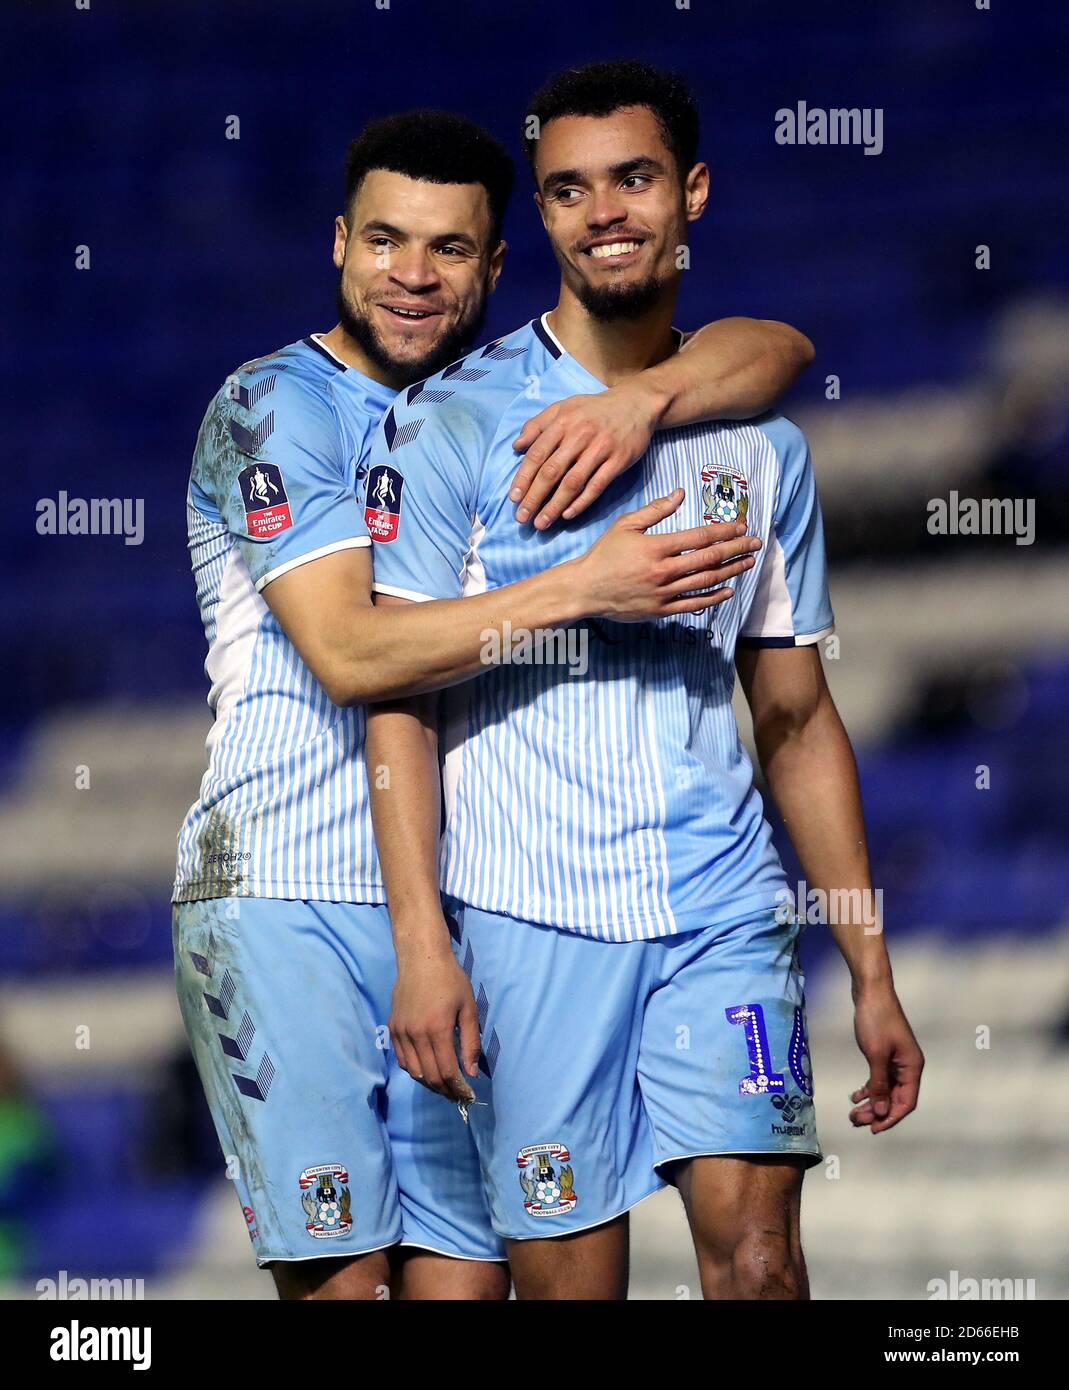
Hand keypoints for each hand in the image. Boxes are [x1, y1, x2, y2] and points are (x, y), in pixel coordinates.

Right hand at [390, 942, 479, 1102]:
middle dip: (446, 1090)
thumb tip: (471, 1071)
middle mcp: (415, 1034)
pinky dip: (415, 1070)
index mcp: (437, 1029)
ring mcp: (401, 1032)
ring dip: (430, 1083)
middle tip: (458, 1095)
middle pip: (429, 1076)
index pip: (447, 1071)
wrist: (421, 958)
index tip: (468, 1094)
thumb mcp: (468, 1008)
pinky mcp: (393, 1028)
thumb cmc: (450, 980)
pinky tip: (427, 1069)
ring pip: (413, 1071)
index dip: (458, 1088)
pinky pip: (402, 1059)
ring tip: (444, 1085)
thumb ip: (470, 1042)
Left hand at [509, 379, 663, 529]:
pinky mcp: (618, 460)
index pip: (537, 454)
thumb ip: (538, 425)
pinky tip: (567, 514)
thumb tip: (516, 446)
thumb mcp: (563, 407)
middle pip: (551, 472)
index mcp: (563, 422)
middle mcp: (579, 435)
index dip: (523, 478)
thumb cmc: (594, 409)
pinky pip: (597, 485)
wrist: (636, 404)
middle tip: (522, 518)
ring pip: (573, 482)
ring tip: (542, 523)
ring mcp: (600, 448)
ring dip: (554, 506)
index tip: (513, 498)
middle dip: (534, 497)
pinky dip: (581, 502)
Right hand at [572, 489, 761, 621]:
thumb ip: (656, 509)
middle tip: (755, 542)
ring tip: (748, 562)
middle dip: (736, 549)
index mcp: (657, 547)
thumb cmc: (605, 554)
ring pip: (706, 581)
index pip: (699, 538)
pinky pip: (693, 604)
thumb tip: (681, 494)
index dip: (723, 531)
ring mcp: (664, 593)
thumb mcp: (627, 525)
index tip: (740, 526)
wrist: (586, 589)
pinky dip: (713, 598)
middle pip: (709, 559)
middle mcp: (664, 571)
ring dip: (731, 571)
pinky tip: (728, 590)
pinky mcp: (661, 610)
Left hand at [849, 982, 923, 1132]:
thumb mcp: (875, 1055)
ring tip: (853, 1113)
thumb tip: (881, 1112)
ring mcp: (896, 1059)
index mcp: (912, 1067)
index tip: (873, 1129)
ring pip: (885, 1089)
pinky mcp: (885, 1053)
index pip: (906, 1103)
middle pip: (895, 1098)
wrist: (870, 990)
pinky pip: (879, 1078)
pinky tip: (855, 1095)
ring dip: (871, 1102)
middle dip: (876, 1112)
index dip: (891, 1118)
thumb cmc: (875, 1020)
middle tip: (855, 1121)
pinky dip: (868, 1088)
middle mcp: (908, 1066)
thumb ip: (879, 1084)